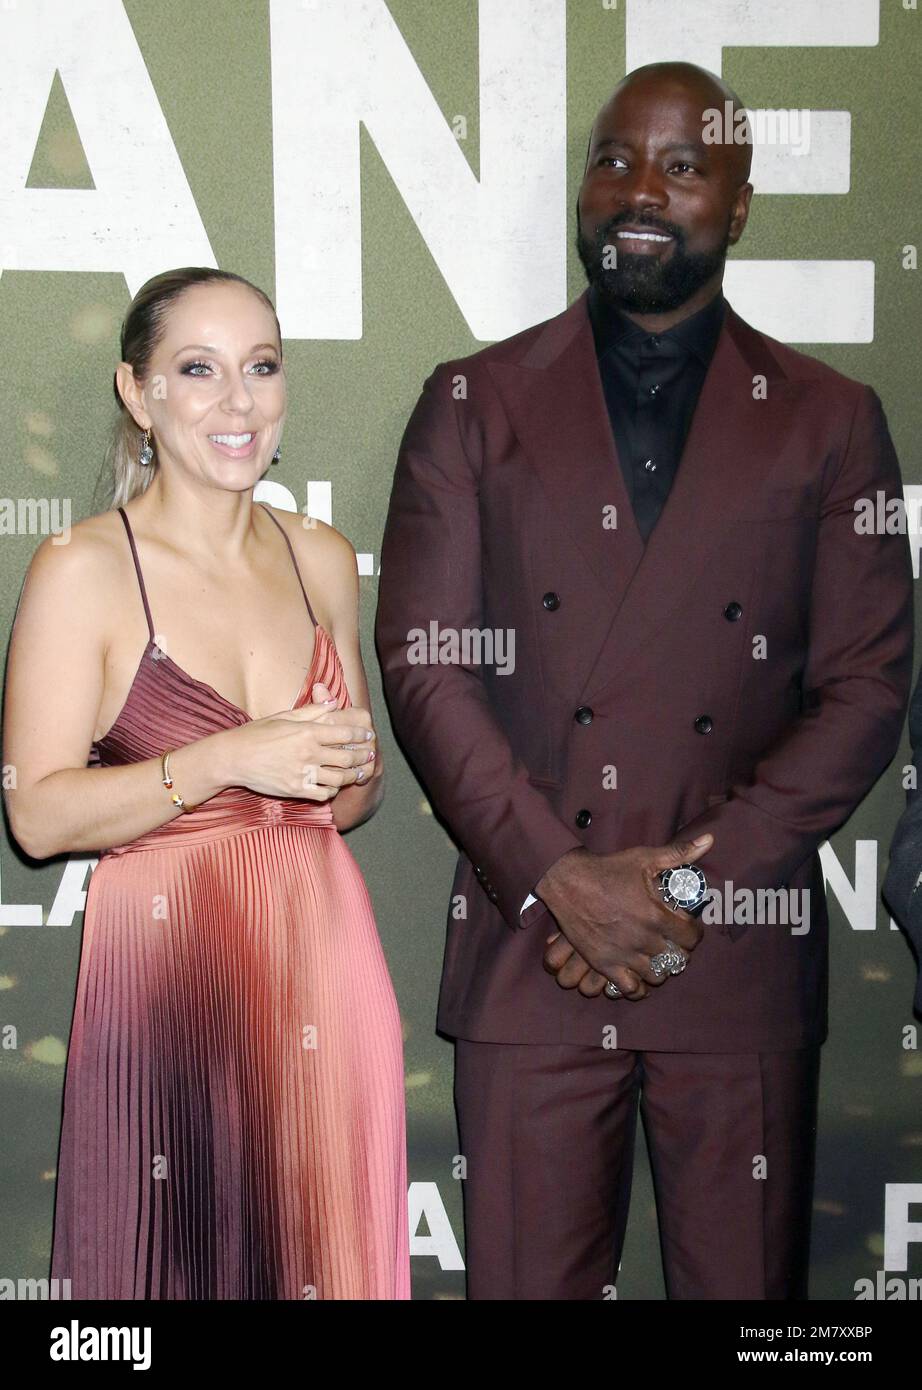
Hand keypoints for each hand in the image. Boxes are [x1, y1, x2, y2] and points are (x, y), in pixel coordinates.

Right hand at [225, 687, 376, 800]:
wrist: (233, 758)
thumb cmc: (257, 734)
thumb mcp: (284, 716)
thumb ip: (311, 711)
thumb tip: (333, 702)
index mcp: (307, 731)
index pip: (345, 733)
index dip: (361, 734)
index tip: (368, 735)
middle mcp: (308, 753)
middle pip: (347, 757)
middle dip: (363, 756)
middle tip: (370, 755)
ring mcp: (302, 773)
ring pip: (339, 778)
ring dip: (351, 775)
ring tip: (357, 772)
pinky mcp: (296, 790)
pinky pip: (324, 794)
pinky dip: (332, 790)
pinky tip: (333, 785)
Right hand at [538, 834, 712, 998]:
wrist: (568, 882)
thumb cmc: (607, 869)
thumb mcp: (644, 858)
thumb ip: (678, 853)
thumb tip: (709, 840)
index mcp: (655, 916)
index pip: (691, 938)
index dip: (694, 934)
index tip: (688, 928)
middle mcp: (642, 939)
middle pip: (676, 959)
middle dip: (679, 951)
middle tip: (673, 943)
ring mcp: (622, 954)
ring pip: (656, 976)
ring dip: (661, 969)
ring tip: (658, 959)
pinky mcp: (603, 963)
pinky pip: (629, 988)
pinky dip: (638, 987)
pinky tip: (639, 978)